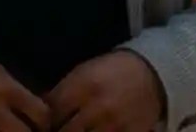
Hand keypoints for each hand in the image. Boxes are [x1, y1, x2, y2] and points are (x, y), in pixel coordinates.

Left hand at [45, 51, 164, 131]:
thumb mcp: (84, 72)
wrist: (153, 74)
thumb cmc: (112, 71)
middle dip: (59, 131)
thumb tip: (41, 111)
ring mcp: (114, 125)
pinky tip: (93, 131)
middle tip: (59, 129)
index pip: (52, 112)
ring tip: (77, 129)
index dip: (44, 121)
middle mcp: (98, 107)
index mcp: (84, 86)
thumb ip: (63, 92)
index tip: (44, 123)